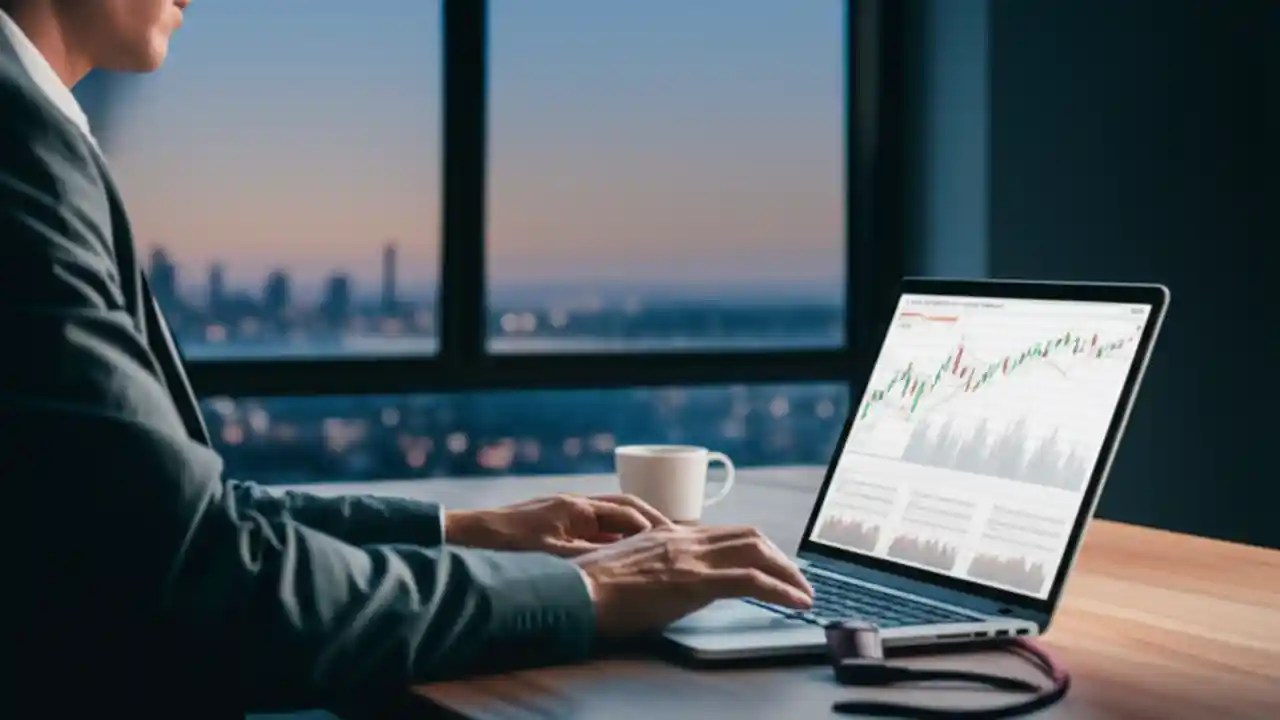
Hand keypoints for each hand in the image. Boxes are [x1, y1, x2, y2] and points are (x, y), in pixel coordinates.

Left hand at [444, 493, 673, 555]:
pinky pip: (591, 525)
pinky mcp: (551, 521)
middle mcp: (574, 504)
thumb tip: (630, 560)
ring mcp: (562, 511)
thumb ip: (595, 557)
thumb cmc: (510, 545)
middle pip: (623, 508)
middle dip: (648, 522)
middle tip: (671, 539)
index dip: (654, 526)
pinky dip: (609, 535)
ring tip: (649, 548)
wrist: (469, 535)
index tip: (673, 541)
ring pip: (607, 516)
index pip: (629, 512)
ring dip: (629, 529)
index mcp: (578, 508)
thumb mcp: (558, 557)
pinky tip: (614, 554)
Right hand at [572, 525, 814, 638]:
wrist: (574, 593)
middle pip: (747, 536)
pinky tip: (796, 602)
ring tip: (801, 591)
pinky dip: (781, 589)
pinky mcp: (695, 582)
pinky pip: (751, 581)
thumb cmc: (589, 589)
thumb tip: (666, 579)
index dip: (752, 548)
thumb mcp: (626, 567)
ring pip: (756, 551)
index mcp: (667, 534)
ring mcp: (691, 558)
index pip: (723, 533)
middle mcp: (683, 538)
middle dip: (777, 556)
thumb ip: (652, 565)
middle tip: (793, 578)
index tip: (767, 564)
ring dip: (786, 571)